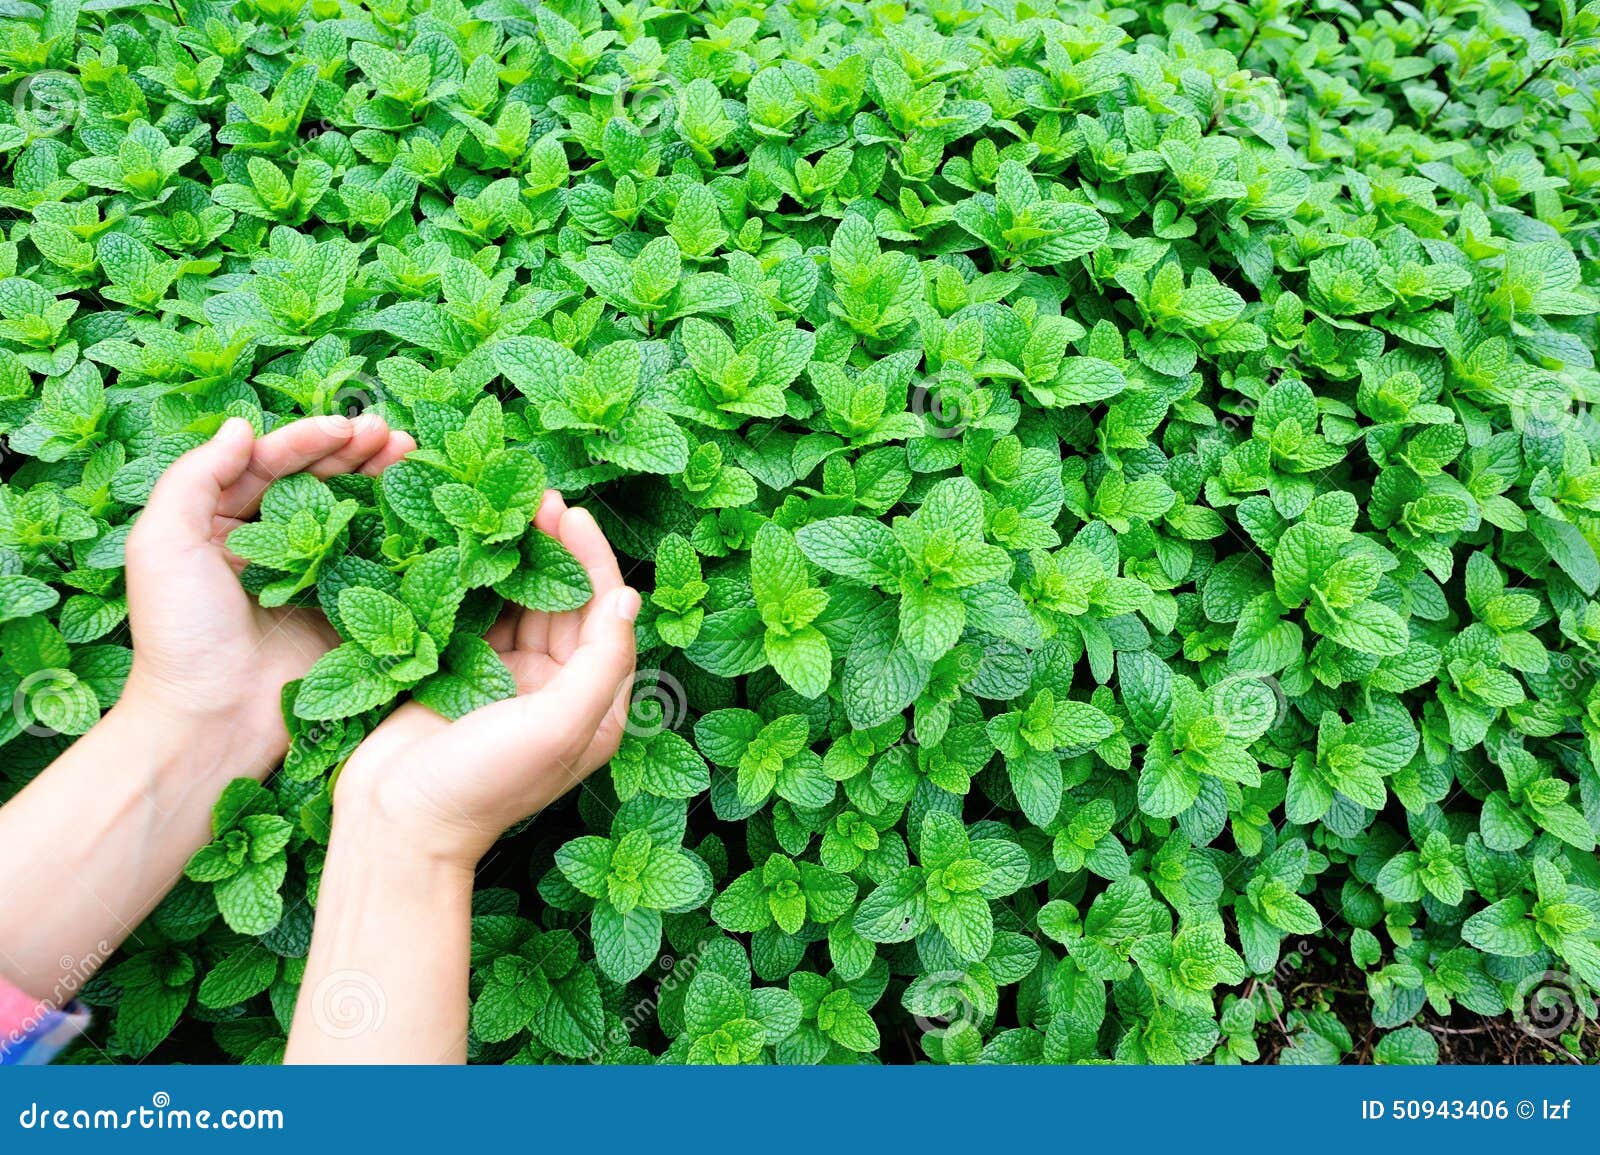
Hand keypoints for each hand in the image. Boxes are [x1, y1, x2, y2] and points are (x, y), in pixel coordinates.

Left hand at [120, 414, 413, 775]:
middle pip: (316, 482)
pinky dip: (395, 532)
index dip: (309, 438)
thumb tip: (242, 425)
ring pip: (348, 513)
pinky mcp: (340, 608)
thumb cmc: (179, 632)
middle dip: (353, 452)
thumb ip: (195, 476)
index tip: (348, 425)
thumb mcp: (161, 542)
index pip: (269, 463)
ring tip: (411, 455)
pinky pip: (371, 562)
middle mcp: (264, 544)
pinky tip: (417, 510)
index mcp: (216, 522)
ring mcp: (306, 577)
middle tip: (391, 435)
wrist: (213, 718)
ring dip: (379, 481)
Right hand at [334, 491, 638, 867]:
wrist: (395, 823)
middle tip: (540, 497)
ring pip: (527, 605)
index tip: (574, 515)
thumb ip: (601, 664)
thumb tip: (628, 599)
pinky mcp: (466, 674)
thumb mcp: (559, 728)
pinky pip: (484, 616)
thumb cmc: (483, 784)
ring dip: (523, 558)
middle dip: (559, 550)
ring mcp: (513, 682)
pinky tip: (476, 542)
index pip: (607, 620)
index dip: (594, 564)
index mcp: (598, 709)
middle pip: (569, 605)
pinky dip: (484, 581)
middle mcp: (562, 692)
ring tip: (510, 508)